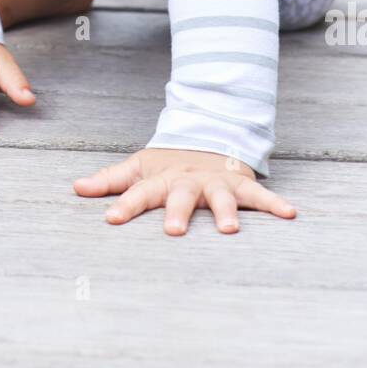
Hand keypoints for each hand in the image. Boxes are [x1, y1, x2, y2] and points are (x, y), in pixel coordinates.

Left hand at [73, 147, 296, 234]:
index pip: (138, 192)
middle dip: (178, 212)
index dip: (123, 204)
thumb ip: (110, 181)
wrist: (207, 135)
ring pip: (221, 196)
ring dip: (226, 210)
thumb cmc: (168, 165)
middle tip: (173, 232)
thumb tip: (75, 187)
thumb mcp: (139, 168)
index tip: (110, 218)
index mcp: (161, 179)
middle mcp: (188, 180)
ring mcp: (216, 181)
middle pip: (181, 196)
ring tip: (229, 229)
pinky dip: (275, 204)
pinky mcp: (241, 182)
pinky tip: (290, 214)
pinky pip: (260, 194)